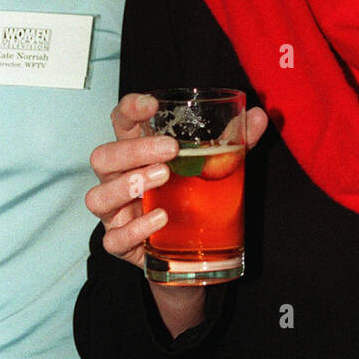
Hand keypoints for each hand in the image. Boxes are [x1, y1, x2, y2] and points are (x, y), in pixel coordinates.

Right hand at [87, 92, 268, 335]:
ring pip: (98, 196)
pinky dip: (136, 228)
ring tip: (163, 177)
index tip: (151, 104)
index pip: (121, 123)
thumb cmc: (193, 197)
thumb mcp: (214, 167)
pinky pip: (113, 239)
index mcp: (137, 153)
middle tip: (170, 150)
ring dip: (127, 185)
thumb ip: (235, 142)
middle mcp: (119, 179)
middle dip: (133, 150)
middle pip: (103, 157)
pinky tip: (160, 219)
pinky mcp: (121, 244)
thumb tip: (260, 116)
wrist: (190, 254)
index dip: (129, 109)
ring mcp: (116, 213)